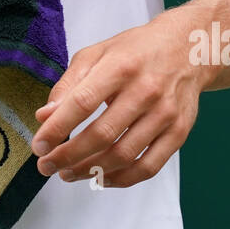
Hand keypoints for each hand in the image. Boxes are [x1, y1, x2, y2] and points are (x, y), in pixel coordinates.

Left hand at [30, 10, 210, 187]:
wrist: (190, 48)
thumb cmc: (136, 51)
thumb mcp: (98, 53)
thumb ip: (69, 84)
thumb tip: (44, 117)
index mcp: (121, 66)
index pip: (83, 102)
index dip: (57, 128)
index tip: (39, 145)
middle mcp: (146, 90)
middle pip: (102, 134)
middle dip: (68, 155)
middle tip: (47, 165)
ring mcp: (165, 113)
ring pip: (123, 155)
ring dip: (90, 171)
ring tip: (67, 173)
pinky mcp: (179, 132)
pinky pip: (148, 166)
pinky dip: (121, 180)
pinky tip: (101, 179)